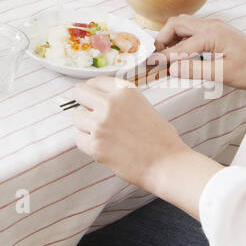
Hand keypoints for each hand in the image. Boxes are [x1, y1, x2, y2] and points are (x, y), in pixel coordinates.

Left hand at [69, 76, 188, 190]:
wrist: (168, 164)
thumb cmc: (161, 139)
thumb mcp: (143, 106)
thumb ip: (121, 100)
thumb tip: (99, 98)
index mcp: (124, 91)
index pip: (95, 81)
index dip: (93, 90)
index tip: (92, 97)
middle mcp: (110, 104)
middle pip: (79, 93)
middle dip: (83, 103)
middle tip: (89, 113)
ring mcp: (100, 124)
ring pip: (77, 117)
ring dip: (85, 125)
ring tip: (102, 134)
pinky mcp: (95, 145)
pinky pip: (78, 139)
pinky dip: (87, 143)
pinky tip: (102, 146)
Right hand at [150, 14, 245, 90]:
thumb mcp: (223, 73)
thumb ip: (195, 70)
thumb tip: (172, 69)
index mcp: (211, 34)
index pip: (179, 45)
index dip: (164, 57)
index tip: (150, 65)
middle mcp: (211, 25)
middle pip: (176, 23)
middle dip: (163, 38)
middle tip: (157, 57)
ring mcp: (214, 26)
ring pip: (183, 24)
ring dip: (171, 36)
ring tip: (167, 55)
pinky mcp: (217, 30)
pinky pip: (192, 28)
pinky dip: (181, 37)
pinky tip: (181, 52)